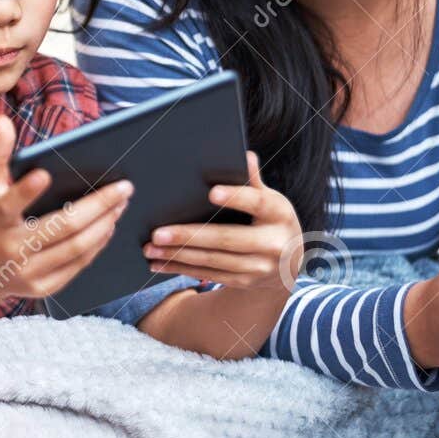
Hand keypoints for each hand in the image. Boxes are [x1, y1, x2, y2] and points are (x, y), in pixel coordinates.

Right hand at [0, 114, 132, 300]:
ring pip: (77, 247)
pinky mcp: (42, 288)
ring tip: (121, 204)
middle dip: (99, 206)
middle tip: (125, 187)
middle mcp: (11, 248)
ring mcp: (28, 272)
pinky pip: (77, 265)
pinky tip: (108, 227)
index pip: (9, 204)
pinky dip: (96, 245)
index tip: (45, 174)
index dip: (26, 191)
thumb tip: (5, 120)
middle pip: (63, 227)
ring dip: (105, 224)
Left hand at [141, 151, 299, 293]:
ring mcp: (257, 267)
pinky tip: (159, 262)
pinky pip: (208, 275)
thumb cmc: (271, 221)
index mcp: (279, 214)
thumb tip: (244, 155)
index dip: (236, 197)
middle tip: (157, 233)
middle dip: (188, 236)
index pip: (258, 203)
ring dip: (177, 255)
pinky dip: (181, 269)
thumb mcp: (271, 201)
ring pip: (212, 260)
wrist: (288, 264)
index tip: (211, 193)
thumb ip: (253, 182)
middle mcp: (272, 244)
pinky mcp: (242, 282)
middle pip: (225, 238)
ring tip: (150, 248)